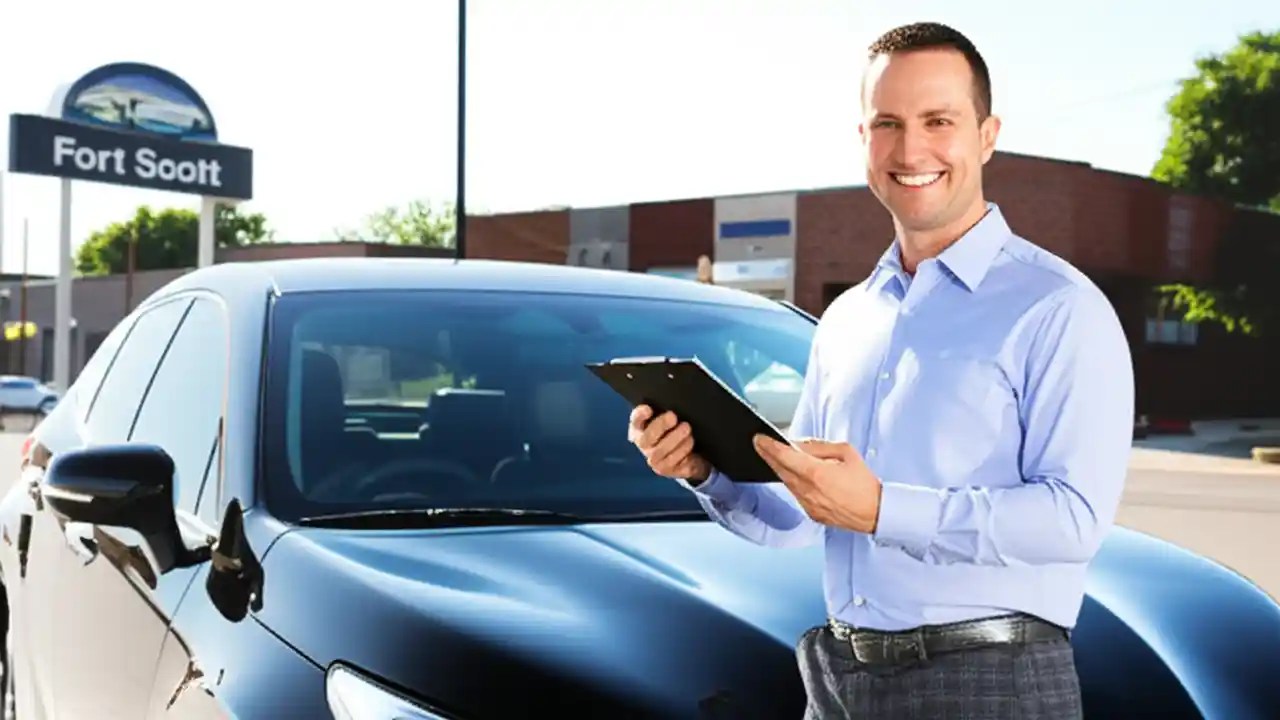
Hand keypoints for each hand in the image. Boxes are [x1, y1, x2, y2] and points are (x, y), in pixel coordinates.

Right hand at [628, 405, 711, 484]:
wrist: (689, 453)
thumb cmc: (675, 430)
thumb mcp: (669, 419)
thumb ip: (665, 410)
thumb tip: (673, 399)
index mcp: (639, 428)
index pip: (635, 421)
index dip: (639, 415)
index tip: (648, 409)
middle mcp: (643, 445)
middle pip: (646, 437)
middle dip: (660, 426)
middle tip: (674, 417)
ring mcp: (653, 460)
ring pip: (660, 451)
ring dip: (676, 439)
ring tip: (687, 430)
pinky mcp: (665, 470)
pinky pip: (674, 462)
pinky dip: (684, 451)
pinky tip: (690, 443)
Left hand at [752, 436, 881, 532]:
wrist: (875, 513)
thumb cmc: (864, 483)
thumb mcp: (846, 453)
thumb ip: (819, 446)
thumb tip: (799, 444)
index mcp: (816, 473)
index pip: (784, 456)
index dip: (769, 446)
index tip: (758, 439)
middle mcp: (808, 490)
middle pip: (780, 469)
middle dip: (768, 455)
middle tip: (759, 444)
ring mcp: (808, 504)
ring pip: (787, 483)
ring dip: (781, 469)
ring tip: (776, 457)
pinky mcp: (810, 513)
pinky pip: (796, 494)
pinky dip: (793, 483)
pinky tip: (795, 475)